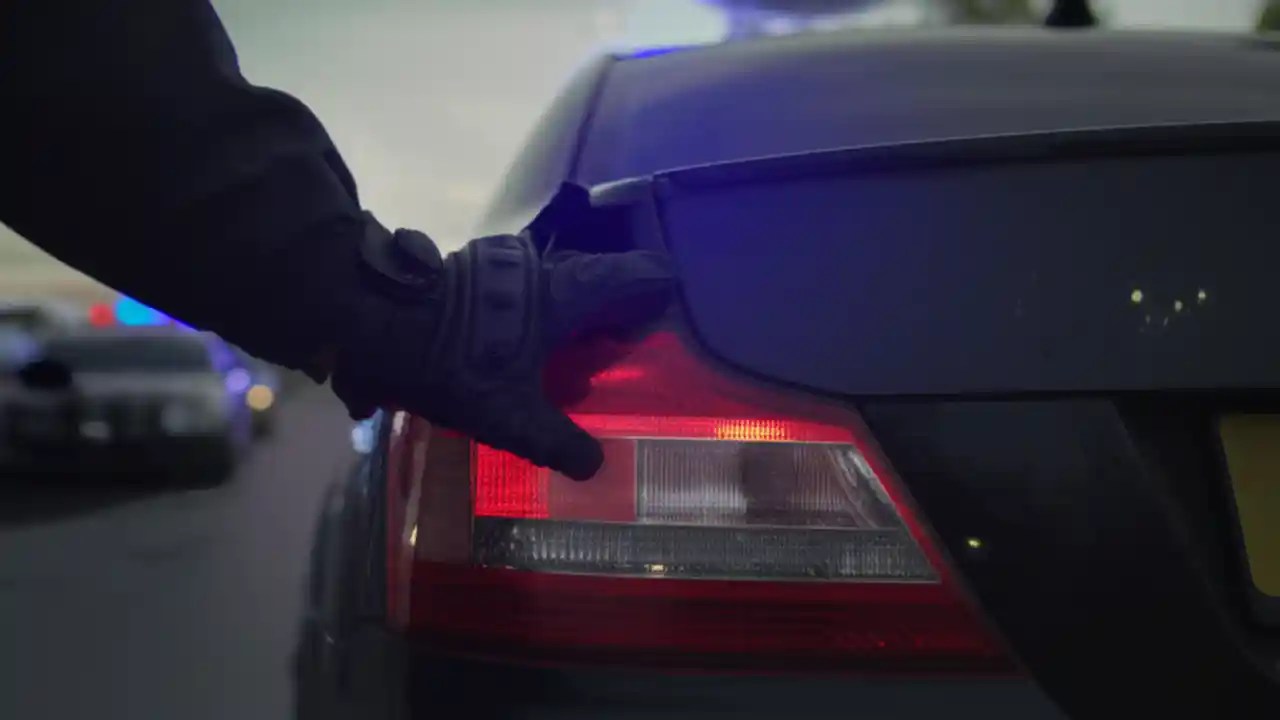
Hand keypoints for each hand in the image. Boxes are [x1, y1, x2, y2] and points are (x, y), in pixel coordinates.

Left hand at [331, 227, 673, 479]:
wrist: (372, 323)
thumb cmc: (456, 364)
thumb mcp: (512, 417)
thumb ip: (559, 442)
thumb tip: (595, 467)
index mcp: (566, 292)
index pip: (636, 273)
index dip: (660, 285)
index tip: (676, 301)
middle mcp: (543, 266)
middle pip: (598, 277)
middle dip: (615, 306)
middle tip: (627, 339)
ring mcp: (504, 261)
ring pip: (557, 280)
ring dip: (572, 309)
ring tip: (576, 349)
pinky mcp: (471, 268)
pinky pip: (524, 286)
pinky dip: (536, 310)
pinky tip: (524, 343)